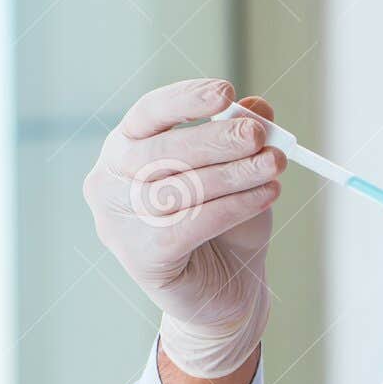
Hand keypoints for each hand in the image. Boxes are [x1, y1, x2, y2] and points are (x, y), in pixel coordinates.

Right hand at [84, 79, 284, 378]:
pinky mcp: (140, 259)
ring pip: (176, 189)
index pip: (146, 114)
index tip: (224, 92)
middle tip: (260, 136)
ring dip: (232, 174)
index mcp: (125, 149)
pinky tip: (266, 196)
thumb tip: (258, 107)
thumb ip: (241, 138)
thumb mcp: (239, 173)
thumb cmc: (227, 225)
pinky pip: (188, 225)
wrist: (228, 290)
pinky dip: (232, 207)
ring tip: (274, 167)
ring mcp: (117, 223)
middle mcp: (108, 183)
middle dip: (215, 140)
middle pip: (158, 151)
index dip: (184, 101)